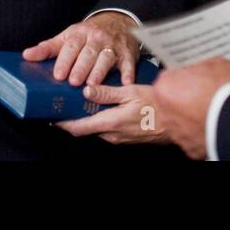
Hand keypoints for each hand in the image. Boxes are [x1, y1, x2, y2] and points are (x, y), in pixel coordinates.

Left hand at [22, 11, 139, 85]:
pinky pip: (128, 63)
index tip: (58, 74)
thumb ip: (48, 48)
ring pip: (105, 58)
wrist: (118, 21)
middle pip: (88, 53)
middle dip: (80, 67)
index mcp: (80, 33)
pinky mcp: (127, 53)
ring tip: (92, 85)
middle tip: (73, 82)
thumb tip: (26, 55)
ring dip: (99, 72)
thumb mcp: (68, 36)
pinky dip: (128, 74)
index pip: (70, 46)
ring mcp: (113, 46)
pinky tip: (125, 84)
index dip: (64, 60)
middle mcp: (97, 38)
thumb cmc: (88, 34)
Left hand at [56, 82, 170, 144]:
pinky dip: (100, 120)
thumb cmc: (157, 105)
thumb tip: (86, 90)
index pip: (78, 127)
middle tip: (63, 103)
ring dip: (87, 118)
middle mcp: (112, 134)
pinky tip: (102, 108)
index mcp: (110, 123)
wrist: (178, 122)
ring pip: (97, 128)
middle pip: (85, 128)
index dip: (62, 123)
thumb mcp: (131, 92)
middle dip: (73, 117)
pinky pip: (108, 130)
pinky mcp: (127, 138)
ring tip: (80, 102)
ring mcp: (120, 138)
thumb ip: (107, 93)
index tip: (51, 115)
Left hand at [152, 57, 229, 159]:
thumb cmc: (226, 90)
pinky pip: (194, 138)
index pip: (168, 80)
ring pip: (181, 123)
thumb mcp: (216, 65)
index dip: (183, 79)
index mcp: (165, 86)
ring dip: (192, 118)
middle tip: (203, 96)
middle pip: (171, 103)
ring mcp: (177, 132)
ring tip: (212, 112)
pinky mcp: (190, 149)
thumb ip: (201, 69)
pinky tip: (215, 126)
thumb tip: (204, 72)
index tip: (193, 80)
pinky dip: (202, 134)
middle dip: (184, 100)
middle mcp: (165, 112)